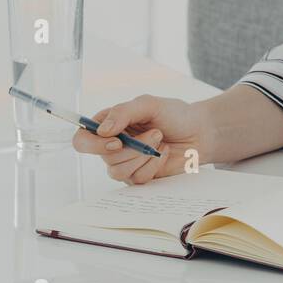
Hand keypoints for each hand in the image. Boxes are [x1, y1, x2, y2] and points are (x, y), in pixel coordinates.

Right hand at [72, 94, 210, 184]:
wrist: (199, 132)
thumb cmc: (174, 114)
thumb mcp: (148, 104)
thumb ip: (123, 112)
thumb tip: (102, 130)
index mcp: (108, 124)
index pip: (82, 138)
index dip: (93, 144)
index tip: (117, 141)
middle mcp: (112, 145)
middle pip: (103, 157)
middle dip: (132, 148)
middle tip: (154, 133)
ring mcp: (125, 163)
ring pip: (118, 171)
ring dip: (143, 155)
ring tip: (160, 140)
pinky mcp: (139, 176)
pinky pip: (137, 179)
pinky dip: (153, 165)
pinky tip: (163, 153)